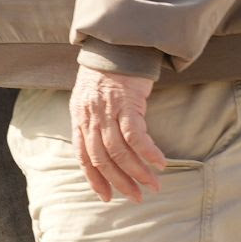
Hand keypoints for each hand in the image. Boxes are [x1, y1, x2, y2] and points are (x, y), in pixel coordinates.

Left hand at [72, 62, 168, 203]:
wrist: (116, 44)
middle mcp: (91, 118)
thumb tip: (103, 150)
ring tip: (153, 185)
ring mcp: (108, 111)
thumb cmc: (106, 73)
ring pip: (120, 152)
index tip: (107, 197)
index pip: (84, 158)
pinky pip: (137, 136)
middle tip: (137, 197)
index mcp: (79, 119)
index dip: (95, 180)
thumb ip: (92, 123)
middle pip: (103, 159)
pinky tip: (160, 163)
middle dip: (121, 182)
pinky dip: (149, 153)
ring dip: (138, 172)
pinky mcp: (127, 103)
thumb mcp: (89, 99)